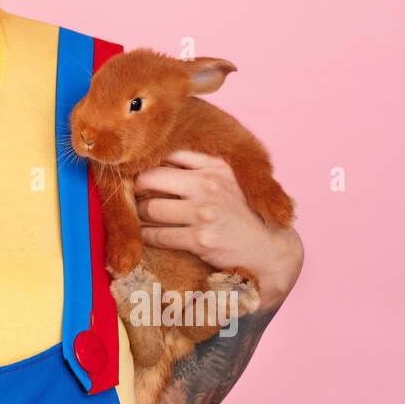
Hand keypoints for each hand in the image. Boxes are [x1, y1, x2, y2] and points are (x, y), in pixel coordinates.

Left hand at [133, 149, 302, 309]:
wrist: (270, 251)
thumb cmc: (244, 213)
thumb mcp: (231, 180)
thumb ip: (201, 166)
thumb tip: (159, 156)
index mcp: (217, 165)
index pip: (170, 152)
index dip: (149, 160)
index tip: (139, 169)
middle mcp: (210, 184)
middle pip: (151, 178)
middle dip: (137, 187)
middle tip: (134, 194)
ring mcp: (205, 212)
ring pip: (151, 208)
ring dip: (140, 214)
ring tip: (140, 216)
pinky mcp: (201, 238)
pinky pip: (158, 235)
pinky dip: (147, 236)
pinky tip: (146, 236)